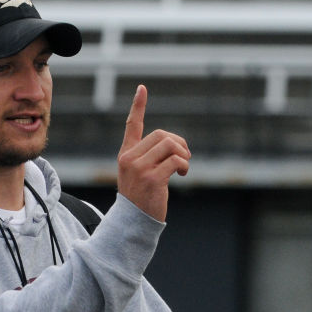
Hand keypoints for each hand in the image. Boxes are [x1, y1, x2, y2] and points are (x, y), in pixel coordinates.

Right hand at [117, 84, 190, 221]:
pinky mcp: (152, 179)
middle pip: (162, 135)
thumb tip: (177, 146)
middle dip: (179, 144)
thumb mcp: (140, 174)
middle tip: (185, 158)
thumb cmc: (142, 198)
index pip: (132, 125)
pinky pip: (176, 161)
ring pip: (169, 146)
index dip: (138, 106)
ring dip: (183, 155)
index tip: (142, 88)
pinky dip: (185, 166)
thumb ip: (151, 157)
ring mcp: (139, 168)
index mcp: (126, 154)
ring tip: (184, 167)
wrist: (134, 222)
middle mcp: (130, 158)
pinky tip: (183, 175)